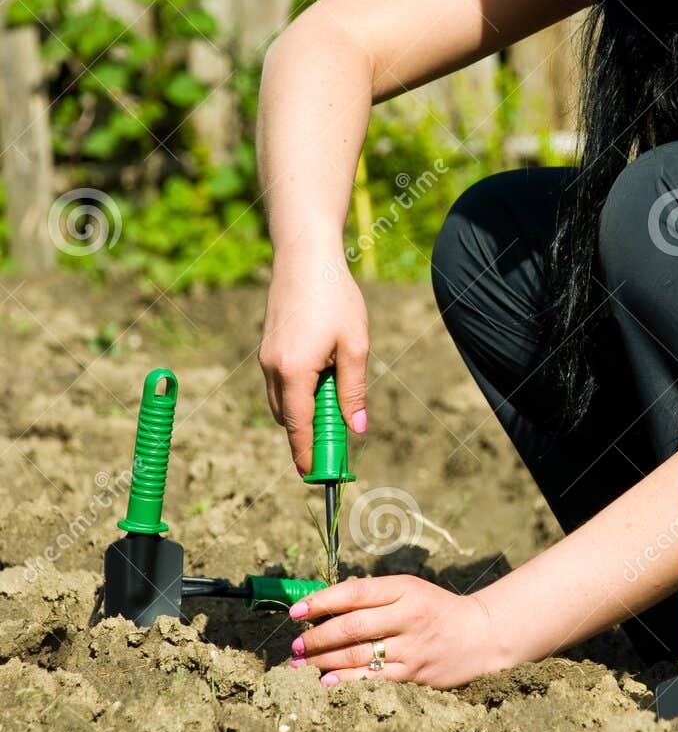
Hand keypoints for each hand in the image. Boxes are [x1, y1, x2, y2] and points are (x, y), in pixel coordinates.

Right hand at [259, 250, 369, 474]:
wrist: (305, 255)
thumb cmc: (336, 297)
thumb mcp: (355, 346)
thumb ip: (354, 391)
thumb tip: (357, 428)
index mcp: (294, 372)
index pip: (299, 427)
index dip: (306, 455)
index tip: (314, 477)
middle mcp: (273, 368)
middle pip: (287, 418)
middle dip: (307, 437)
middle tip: (333, 448)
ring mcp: (265, 357)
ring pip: (280, 401)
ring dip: (302, 414)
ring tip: (333, 410)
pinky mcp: (267, 347)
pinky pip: (279, 383)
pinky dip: (296, 394)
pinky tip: (322, 381)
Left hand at [287, 573, 510, 689]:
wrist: (481, 636)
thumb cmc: (436, 609)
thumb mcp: (410, 590)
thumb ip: (374, 595)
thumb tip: (329, 602)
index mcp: (405, 590)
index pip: (356, 593)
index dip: (322, 601)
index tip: (296, 611)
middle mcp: (408, 617)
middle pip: (353, 627)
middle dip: (317, 637)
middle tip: (295, 644)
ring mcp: (412, 648)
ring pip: (359, 656)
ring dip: (324, 660)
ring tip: (301, 663)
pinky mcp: (415, 675)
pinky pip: (373, 679)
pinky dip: (346, 681)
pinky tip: (326, 682)